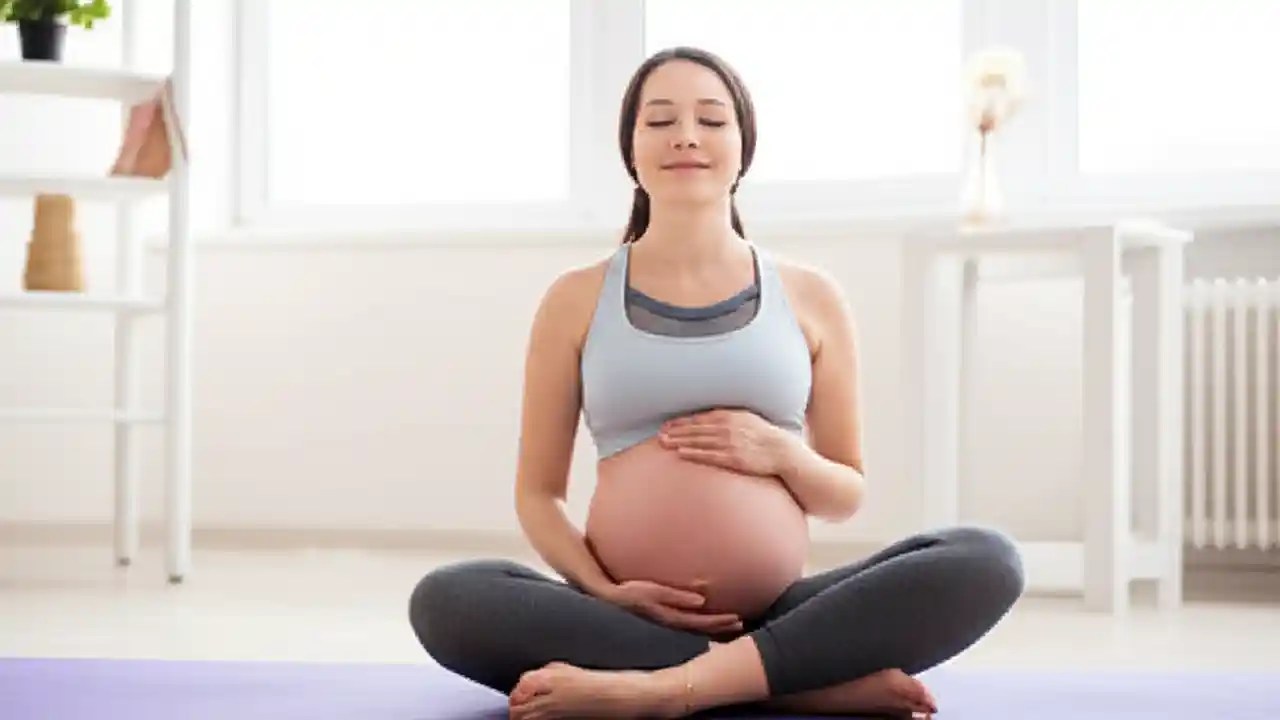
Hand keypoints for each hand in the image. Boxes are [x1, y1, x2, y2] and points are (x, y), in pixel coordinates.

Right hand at [603, 579, 742, 634]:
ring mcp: (665, 622)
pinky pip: (685, 623)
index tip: (737, 618)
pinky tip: (703, 620)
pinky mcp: (660, 618)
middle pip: (701, 628)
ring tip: (728, 625)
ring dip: (712, 627)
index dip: (719, 621)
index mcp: (670, 618)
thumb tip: (702, 601)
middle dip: (721, 626)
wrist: (606, 597)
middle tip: (740, 624)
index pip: (701, 622)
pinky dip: (698, 623)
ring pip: (694, 628)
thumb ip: (677, 596)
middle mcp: (670, 624)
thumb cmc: (629, 591)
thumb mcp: (654, 590)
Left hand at [658, 408, 795, 476]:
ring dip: (679, 441)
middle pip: (695, 429)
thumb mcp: (746, 418)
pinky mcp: (733, 458)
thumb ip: (728, 417)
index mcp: (730, 416)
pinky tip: (680, 453)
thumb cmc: (764, 435)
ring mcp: (729, 443)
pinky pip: (709, 455)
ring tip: (664, 443)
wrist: (781, 450)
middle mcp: (727, 427)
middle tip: (659, 434)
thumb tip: (711, 419)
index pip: (700, 418)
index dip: (681, 422)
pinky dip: (693, 453)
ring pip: (698, 441)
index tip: (667, 424)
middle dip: (675, 431)